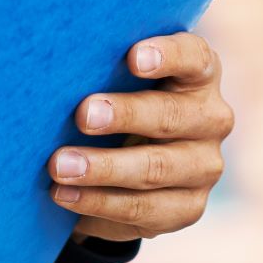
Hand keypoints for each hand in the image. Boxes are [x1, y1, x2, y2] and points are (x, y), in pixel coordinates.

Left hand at [47, 31, 230, 241]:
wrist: (127, 162)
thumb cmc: (116, 98)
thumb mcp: (114, 79)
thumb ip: (102, 70)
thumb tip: (52, 71)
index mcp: (198, 74)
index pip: (194, 57)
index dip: (168, 55)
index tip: (133, 58)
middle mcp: (210, 117)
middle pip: (171, 115)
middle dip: (124, 115)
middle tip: (82, 115)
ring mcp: (204, 165)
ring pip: (156, 167)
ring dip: (103, 168)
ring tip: (60, 166)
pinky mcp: (189, 206)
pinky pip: (143, 208)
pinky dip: (99, 202)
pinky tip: (65, 195)